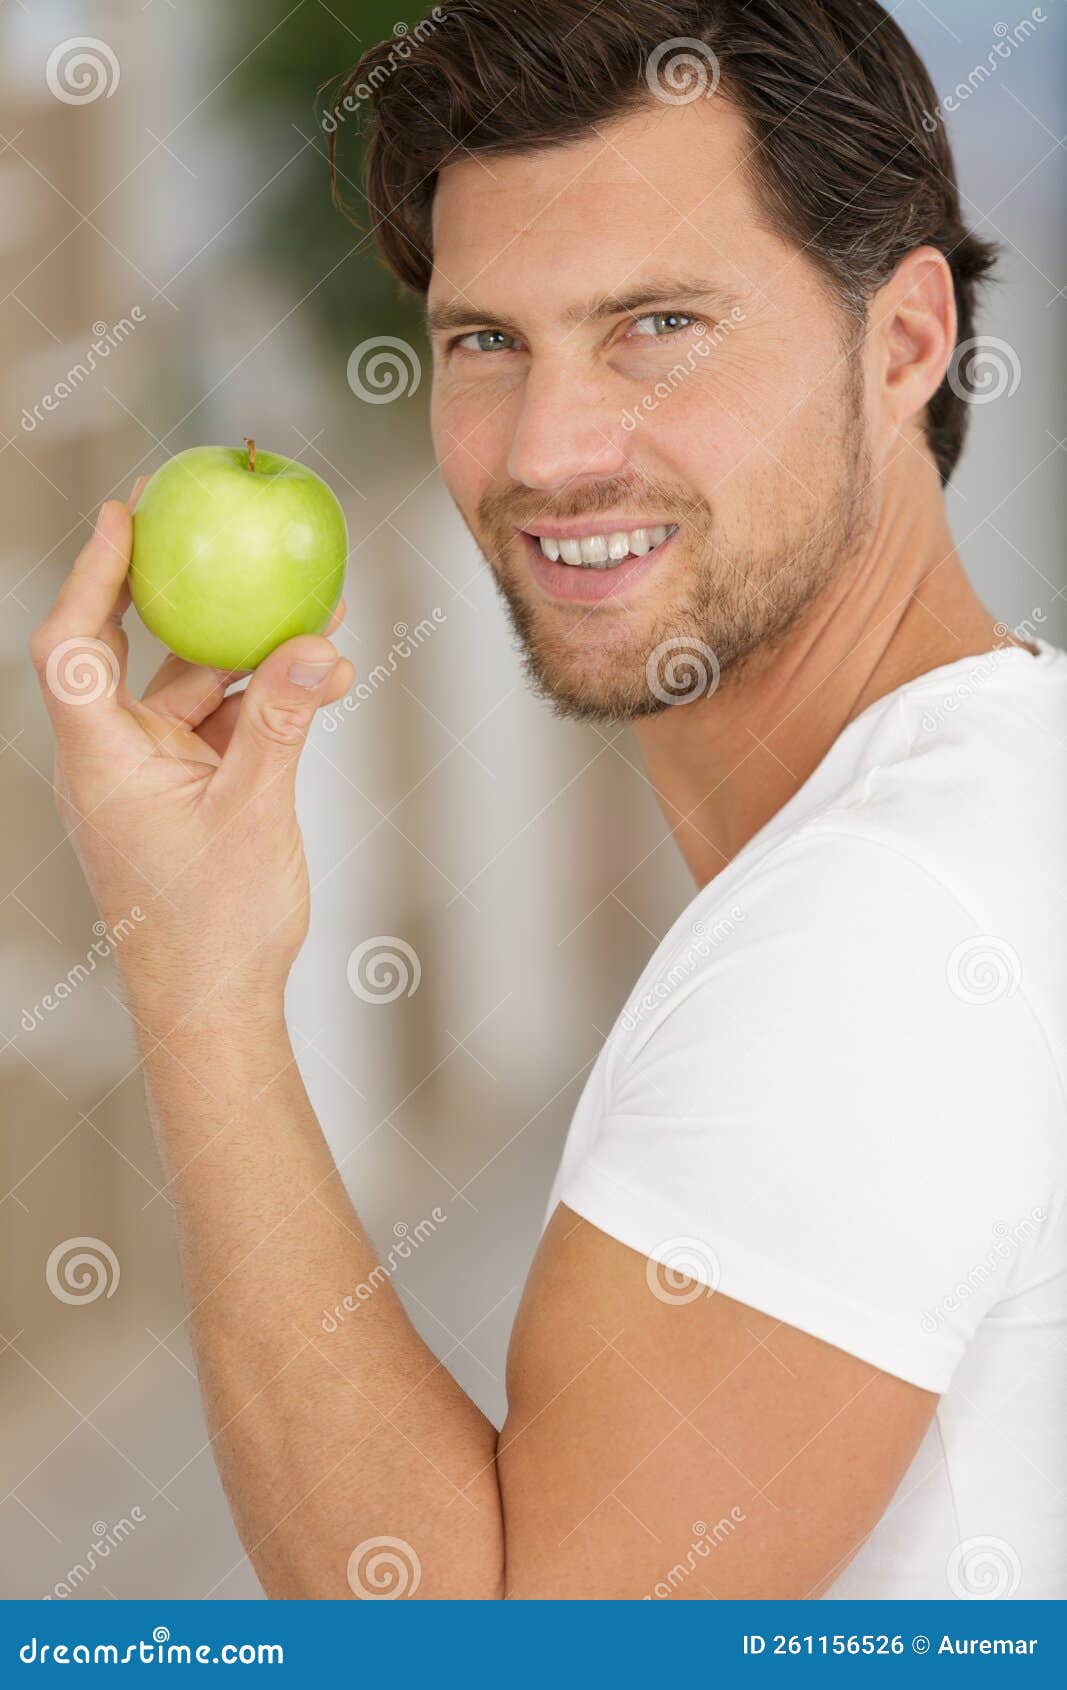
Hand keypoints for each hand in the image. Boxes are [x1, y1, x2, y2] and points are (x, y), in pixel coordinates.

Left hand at [30, 481, 354, 1034]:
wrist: (211, 1012)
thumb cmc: (213, 929)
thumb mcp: (256, 812)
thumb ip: (281, 720)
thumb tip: (316, 644)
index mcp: (103, 760)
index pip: (74, 646)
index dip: (92, 572)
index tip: (125, 513)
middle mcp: (114, 762)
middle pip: (129, 653)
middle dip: (171, 592)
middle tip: (206, 530)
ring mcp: (149, 782)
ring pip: (189, 692)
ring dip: (245, 656)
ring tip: (314, 610)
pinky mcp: (184, 801)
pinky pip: (217, 730)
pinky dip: (259, 703)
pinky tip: (316, 677)